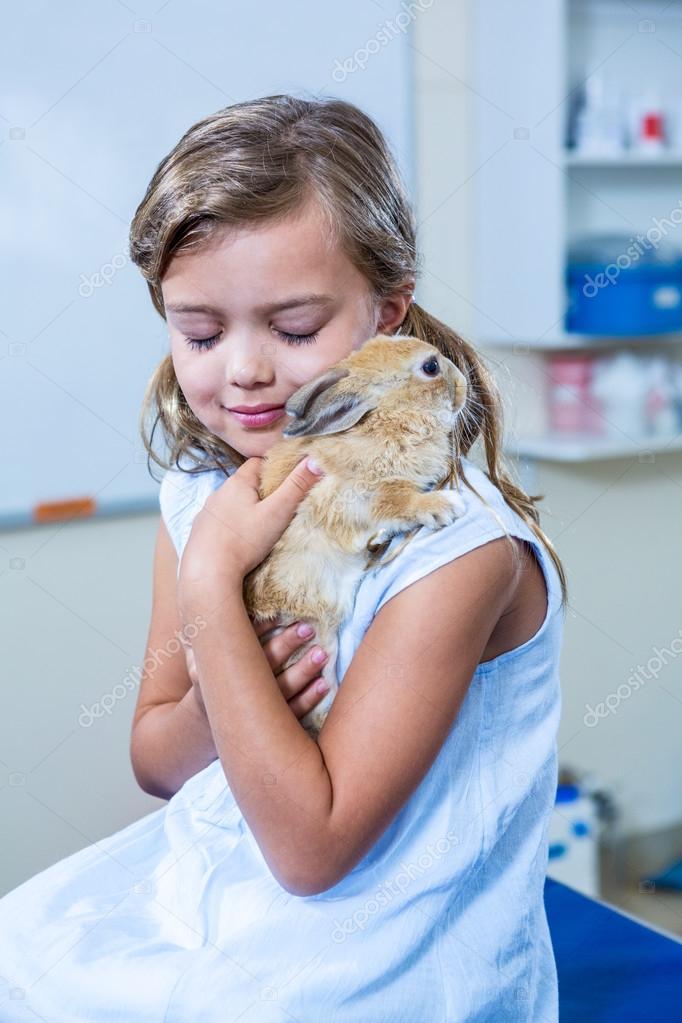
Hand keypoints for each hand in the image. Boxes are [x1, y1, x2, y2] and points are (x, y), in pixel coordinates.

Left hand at [178, 455, 325, 603]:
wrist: (208, 572)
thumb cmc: (245, 541)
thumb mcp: (277, 512)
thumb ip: (296, 486)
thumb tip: (315, 460)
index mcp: (237, 483)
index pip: (258, 463)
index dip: (275, 469)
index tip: (288, 483)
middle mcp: (219, 492)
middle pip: (245, 483)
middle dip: (262, 491)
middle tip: (279, 507)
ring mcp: (207, 512)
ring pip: (231, 502)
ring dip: (245, 509)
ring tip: (260, 526)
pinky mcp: (200, 530)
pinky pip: (219, 521)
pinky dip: (230, 525)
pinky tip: (239, 540)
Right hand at [182, 612, 330, 724]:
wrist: (199, 725)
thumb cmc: (211, 673)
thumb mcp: (204, 649)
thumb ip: (219, 622)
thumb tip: (233, 575)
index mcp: (213, 666)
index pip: (237, 644)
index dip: (258, 628)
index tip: (280, 612)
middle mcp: (229, 689)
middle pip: (260, 666)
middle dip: (284, 646)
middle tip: (308, 627)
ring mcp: (248, 711)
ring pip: (278, 692)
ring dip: (303, 672)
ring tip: (322, 654)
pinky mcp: (266, 726)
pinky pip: (290, 715)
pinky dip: (308, 699)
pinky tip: (325, 684)